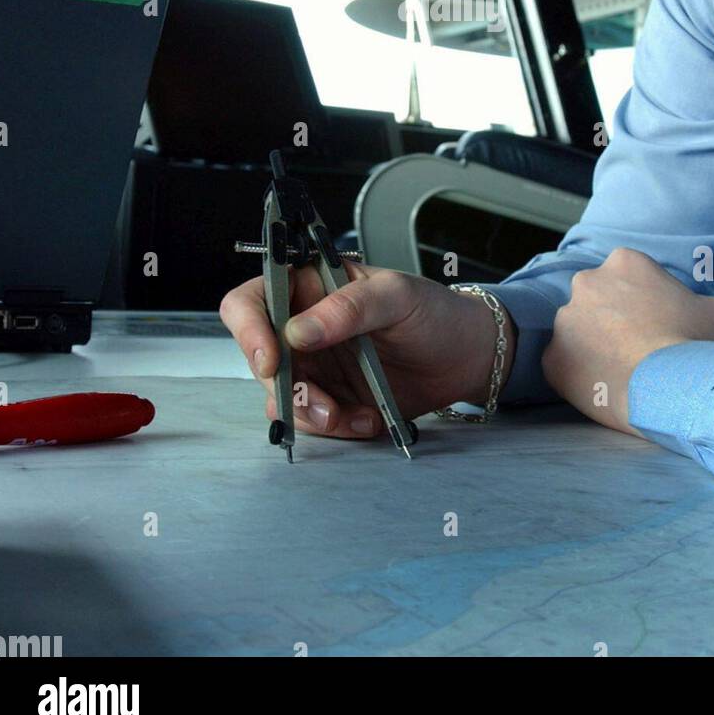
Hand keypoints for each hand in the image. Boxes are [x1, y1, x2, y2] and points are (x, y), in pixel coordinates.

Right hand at [220, 260, 515, 442]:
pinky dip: (336, 428)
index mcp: (308, 286)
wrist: (464, 356)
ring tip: (353, 416)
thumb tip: (297, 331)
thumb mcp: (397, 296)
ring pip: (281, 397)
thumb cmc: (433, 311)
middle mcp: (301, 326)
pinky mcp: (330, 399)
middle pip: (259, 359)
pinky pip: (311, 421)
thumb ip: (349, 308)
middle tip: (325, 404)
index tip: (272, 362)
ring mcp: (314, 365)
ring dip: (312, 414)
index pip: (251, 301)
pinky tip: (369, 420)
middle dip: (289, 388)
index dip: (249, 330)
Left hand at [541, 247, 713, 435]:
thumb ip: (701, 301)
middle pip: (597, 300)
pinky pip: (563, 365)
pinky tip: (604, 387)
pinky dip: (579, 375)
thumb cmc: (694, 346)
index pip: (629, 277)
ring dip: (593, 347)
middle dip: (612, 320)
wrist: (668, 388)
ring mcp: (565, 320)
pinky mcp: (552, 358)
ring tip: (621, 371)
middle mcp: (587, 283)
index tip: (655, 323)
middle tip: (635, 347)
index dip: (644, 302)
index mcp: (624, 262)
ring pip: (577, 332)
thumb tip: (700, 309)